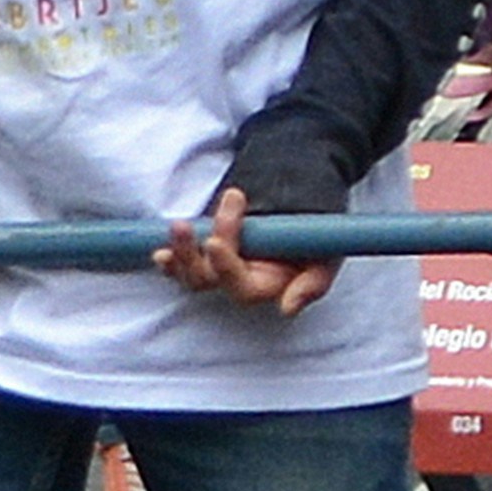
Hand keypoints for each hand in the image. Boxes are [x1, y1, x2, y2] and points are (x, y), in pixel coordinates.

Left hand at [160, 188, 338, 317]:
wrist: (305, 182)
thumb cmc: (319, 217)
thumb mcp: (329, 248)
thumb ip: (315, 281)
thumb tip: (287, 308)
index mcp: (273, 282)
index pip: (244, 288)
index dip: (225, 269)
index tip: (215, 242)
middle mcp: (245, 278)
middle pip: (210, 282)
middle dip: (194, 257)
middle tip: (189, 226)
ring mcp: (224, 263)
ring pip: (194, 274)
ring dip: (181, 254)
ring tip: (180, 227)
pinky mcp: (210, 245)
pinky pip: (185, 261)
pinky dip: (172, 259)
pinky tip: (163, 253)